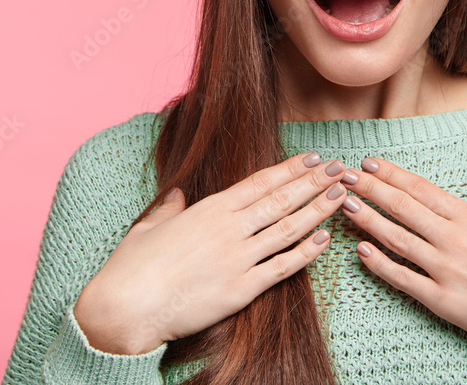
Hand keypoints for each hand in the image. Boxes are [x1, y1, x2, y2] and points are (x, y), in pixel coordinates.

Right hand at [74, 152, 347, 354]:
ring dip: (318, 211)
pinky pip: (282, 267)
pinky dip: (306, 253)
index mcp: (208, 210)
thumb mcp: (148, 226)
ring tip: (341, 195)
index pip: (259, 182)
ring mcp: (237, 259)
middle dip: (314, 182)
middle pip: (281, 199)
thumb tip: (177, 194)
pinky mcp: (241, 290)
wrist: (125, 308)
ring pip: (288, 229)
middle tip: (340, 168)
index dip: (290, 169)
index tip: (313, 157)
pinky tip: (325, 240)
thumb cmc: (131, 268)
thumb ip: (168, 207)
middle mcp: (228, 229)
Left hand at [339, 157, 466, 358]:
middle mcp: (453, 239)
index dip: (393, 175)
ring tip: (345, 204)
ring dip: (367, 219)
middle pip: (403, 208)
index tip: (371, 163)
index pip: (421, 189)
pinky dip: (379, 263)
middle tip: (346, 175)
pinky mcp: (442, 300)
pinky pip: (402, 279)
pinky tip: (361, 250)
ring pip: (396, 238)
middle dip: (371, 189)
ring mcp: (445, 270)